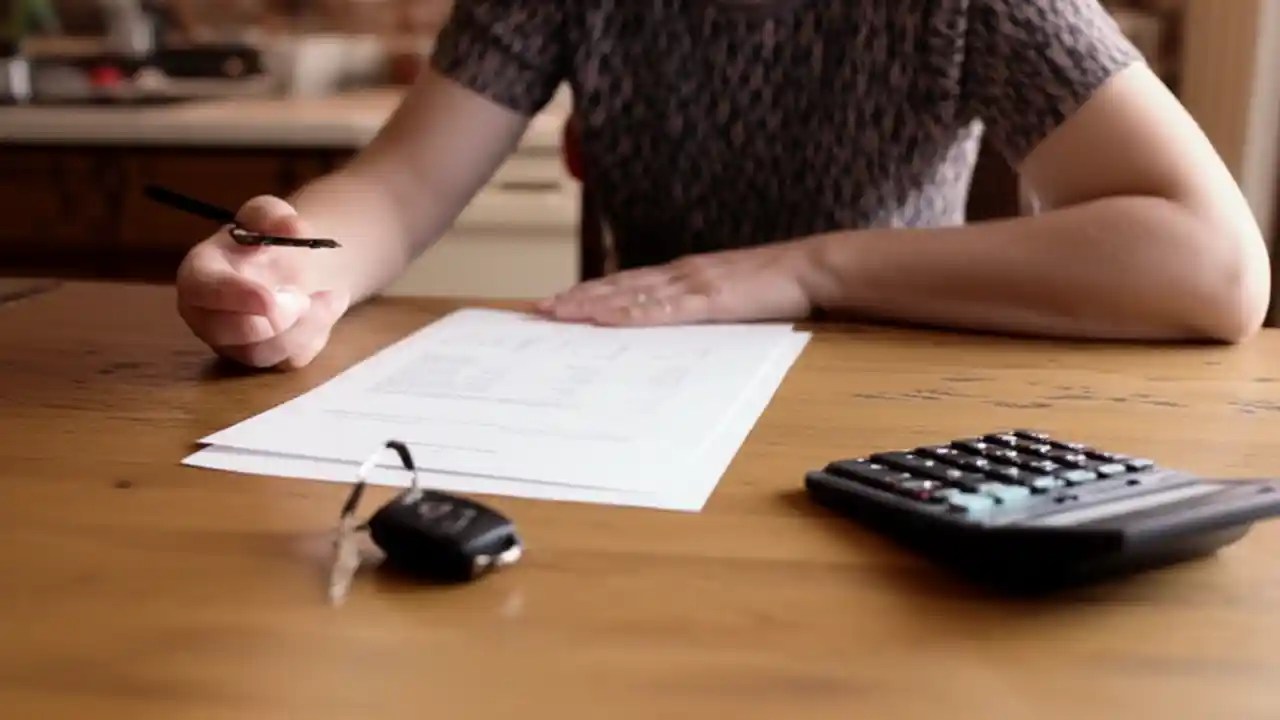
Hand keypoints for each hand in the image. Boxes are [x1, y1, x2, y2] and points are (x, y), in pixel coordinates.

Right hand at [176, 196, 349, 368]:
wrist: (290, 265)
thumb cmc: (266, 238)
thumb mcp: (267, 213)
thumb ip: (274, 214)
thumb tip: (293, 227)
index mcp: (199, 275)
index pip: (202, 291)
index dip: (235, 296)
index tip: (270, 299)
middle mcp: (208, 316)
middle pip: (231, 333)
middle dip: (276, 317)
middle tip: (303, 296)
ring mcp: (235, 343)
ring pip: (263, 352)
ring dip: (305, 325)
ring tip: (331, 293)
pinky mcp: (265, 359)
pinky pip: (290, 358)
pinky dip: (318, 331)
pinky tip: (331, 303)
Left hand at [536, 241, 818, 325]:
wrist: (810, 267)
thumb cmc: (775, 283)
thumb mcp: (729, 294)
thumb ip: (700, 303)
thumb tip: (675, 321)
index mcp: (684, 272)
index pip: (627, 282)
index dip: (591, 291)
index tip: (560, 301)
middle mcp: (680, 272)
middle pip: (618, 285)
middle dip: (577, 298)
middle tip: (540, 310)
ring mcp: (692, 283)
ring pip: (630, 294)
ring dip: (592, 305)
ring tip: (559, 315)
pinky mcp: (709, 298)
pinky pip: (661, 309)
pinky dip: (629, 314)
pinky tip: (606, 320)